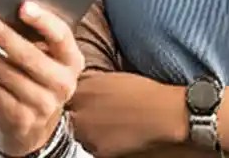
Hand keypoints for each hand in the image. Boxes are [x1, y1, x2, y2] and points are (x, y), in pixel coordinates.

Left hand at [0, 2, 84, 155]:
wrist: (35, 127)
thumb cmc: (40, 79)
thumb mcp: (50, 60)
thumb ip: (38, 37)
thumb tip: (5, 8)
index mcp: (72, 61)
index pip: (61, 37)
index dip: (43, 21)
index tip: (23, 6)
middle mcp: (62, 83)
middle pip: (28, 55)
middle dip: (3, 35)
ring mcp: (41, 103)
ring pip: (4, 72)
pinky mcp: (18, 116)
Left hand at [68, 72, 186, 156]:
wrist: (164, 114)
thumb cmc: (145, 94)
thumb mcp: (113, 78)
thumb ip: (91, 83)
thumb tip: (81, 85)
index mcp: (83, 90)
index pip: (64, 96)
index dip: (75, 99)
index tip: (83, 100)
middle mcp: (79, 112)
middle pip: (69, 117)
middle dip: (79, 116)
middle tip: (101, 114)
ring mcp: (87, 134)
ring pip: (79, 134)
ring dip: (88, 130)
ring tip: (111, 124)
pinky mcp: (97, 151)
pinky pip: (91, 147)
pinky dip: (100, 142)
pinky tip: (116, 134)